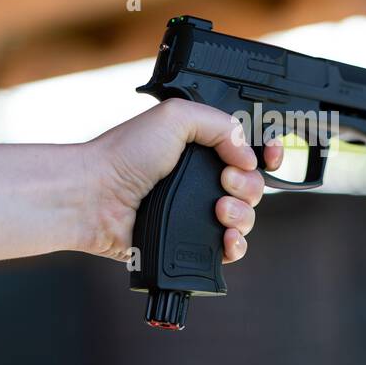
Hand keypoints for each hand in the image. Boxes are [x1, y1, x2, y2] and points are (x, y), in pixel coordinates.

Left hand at [81, 100, 282, 263]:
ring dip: (242, 214)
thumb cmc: (123, 155)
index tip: (268, 155)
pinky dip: (235, 245)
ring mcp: (196, 211)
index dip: (266, 152)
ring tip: (219, 210)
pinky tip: (226, 239)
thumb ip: (222, 125)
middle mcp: (201, 178)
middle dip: (250, 184)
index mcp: (201, 146)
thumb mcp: (177, 116)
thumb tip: (248, 156)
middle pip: (253, 184)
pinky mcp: (190, 240)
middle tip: (226, 181)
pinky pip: (229, 248)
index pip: (248, 148)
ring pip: (245, 217)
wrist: (96, 198)